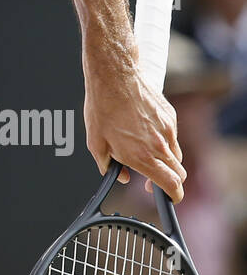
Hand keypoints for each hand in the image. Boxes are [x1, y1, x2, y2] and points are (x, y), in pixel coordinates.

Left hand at [83, 63, 185, 201]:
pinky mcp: (170, 116)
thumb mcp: (96, 143)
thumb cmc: (102, 107)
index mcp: (142, 156)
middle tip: (151, 180)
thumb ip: (109, 166)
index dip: (173, 197)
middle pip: (178, 173)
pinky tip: (145, 132)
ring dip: (166, 161)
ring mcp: (168, 130)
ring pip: (176, 155)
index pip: (172, 185)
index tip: (168, 198)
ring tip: (145, 153)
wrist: (115, 76)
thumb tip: (121, 177)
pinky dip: (163, 140)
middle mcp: (160, 145)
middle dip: (169, 181)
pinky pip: (172, 136)